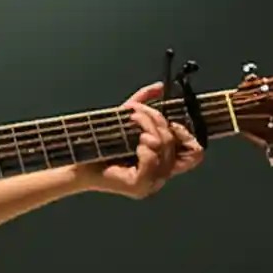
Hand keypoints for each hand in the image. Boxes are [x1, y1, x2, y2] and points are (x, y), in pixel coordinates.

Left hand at [77, 82, 204, 198]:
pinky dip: (144, 147)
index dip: (186, 134)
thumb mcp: (124, 118)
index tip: (169, 121)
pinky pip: (152, 160)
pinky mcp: (138, 186)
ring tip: (130, 122)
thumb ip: (143, 102)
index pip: (195, 153)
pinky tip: (133, 144)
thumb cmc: (100, 143)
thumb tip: (160, 86)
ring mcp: (151, 183)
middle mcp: (161, 175)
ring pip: (163, 146)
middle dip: (156, 121)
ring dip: (147, 127)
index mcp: (162, 161)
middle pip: (175, 142)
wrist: (77, 161)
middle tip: (135, 114)